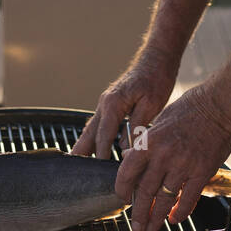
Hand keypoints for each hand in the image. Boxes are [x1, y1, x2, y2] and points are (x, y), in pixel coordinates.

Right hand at [70, 48, 179, 162]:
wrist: (157, 57)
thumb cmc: (157, 78)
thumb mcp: (151, 104)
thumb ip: (137, 126)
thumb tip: (124, 148)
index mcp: (113, 104)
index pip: (103, 136)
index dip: (100, 155)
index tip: (98, 172)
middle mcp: (105, 103)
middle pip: (89, 133)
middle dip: (81, 151)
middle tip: (72, 171)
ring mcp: (106, 102)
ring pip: (91, 127)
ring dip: (84, 144)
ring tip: (76, 162)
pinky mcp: (111, 102)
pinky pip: (98, 122)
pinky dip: (93, 135)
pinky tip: (92, 144)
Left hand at [115, 79, 230, 230]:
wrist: (220, 105)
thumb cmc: (190, 109)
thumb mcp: (160, 121)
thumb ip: (146, 142)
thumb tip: (131, 157)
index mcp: (149, 142)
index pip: (127, 172)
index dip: (123, 190)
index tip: (123, 199)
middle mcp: (163, 156)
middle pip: (145, 192)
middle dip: (138, 212)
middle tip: (136, 225)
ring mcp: (183, 165)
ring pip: (165, 199)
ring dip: (157, 217)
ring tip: (152, 228)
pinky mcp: (202, 172)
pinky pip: (188, 198)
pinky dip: (181, 212)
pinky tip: (175, 219)